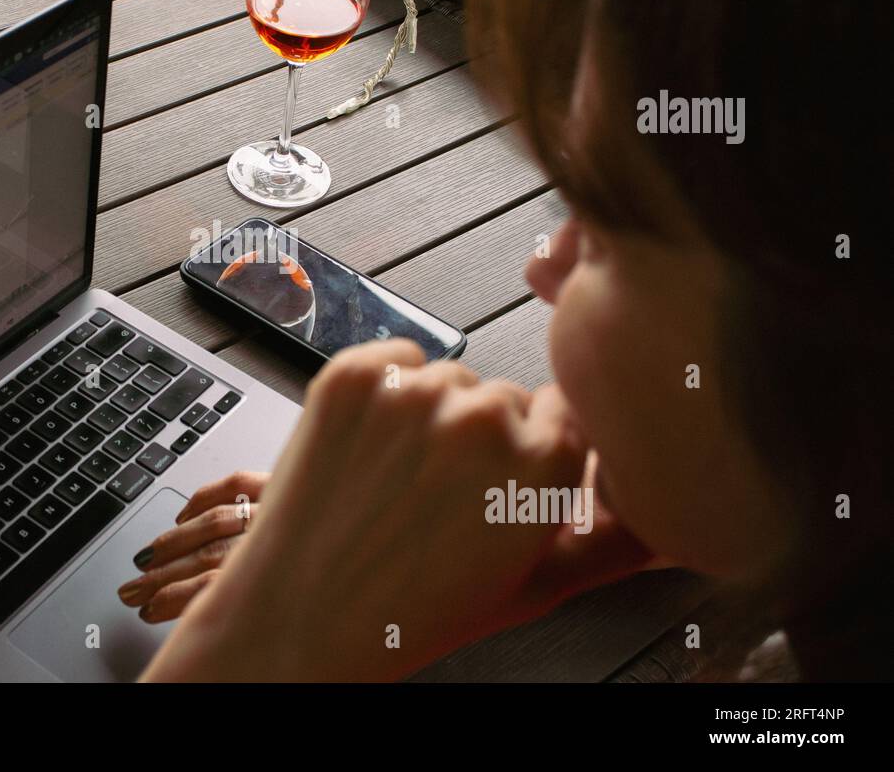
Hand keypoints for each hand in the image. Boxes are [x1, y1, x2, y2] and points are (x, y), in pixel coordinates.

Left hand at [141, 339, 650, 681]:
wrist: (303, 615)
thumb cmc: (414, 612)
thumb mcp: (531, 586)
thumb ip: (611, 548)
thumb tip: (670, 529)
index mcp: (543, 465)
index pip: (562, 413)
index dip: (531, 448)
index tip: (499, 477)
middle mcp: (483, 417)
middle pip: (502, 397)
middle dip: (481, 435)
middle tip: (441, 492)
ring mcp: (412, 391)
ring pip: (447, 377)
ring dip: (430, 410)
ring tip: (398, 477)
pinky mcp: (353, 375)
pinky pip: (394, 358)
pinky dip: (385, 389)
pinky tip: (370, 447)